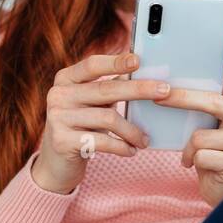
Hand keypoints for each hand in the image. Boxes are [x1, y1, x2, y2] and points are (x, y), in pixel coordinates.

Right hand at [32, 51, 167, 193]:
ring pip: (108, 119)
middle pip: (106, 89)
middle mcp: (58, 95)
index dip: (115, 62)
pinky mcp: (62, 141)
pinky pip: (102, 141)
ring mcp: (58, 117)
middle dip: (140, 90)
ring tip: (144, 140)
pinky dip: (122, 147)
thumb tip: (144, 72)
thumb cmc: (83, 127)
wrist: (57, 162)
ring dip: (132, 131)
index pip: (92, 65)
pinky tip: (131, 151)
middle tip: (165, 91)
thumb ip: (111, 87)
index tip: (138, 60)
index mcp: (66, 79)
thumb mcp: (93, 104)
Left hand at [161, 32, 222, 206]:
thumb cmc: (217, 150)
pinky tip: (197, 166)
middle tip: (157, 96)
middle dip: (180, 98)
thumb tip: (185, 77)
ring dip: (188, 147)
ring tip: (190, 154)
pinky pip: (200, 156)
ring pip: (200, 136)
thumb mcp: (217, 123)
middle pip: (212, 102)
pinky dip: (191, 161)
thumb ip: (212, 102)